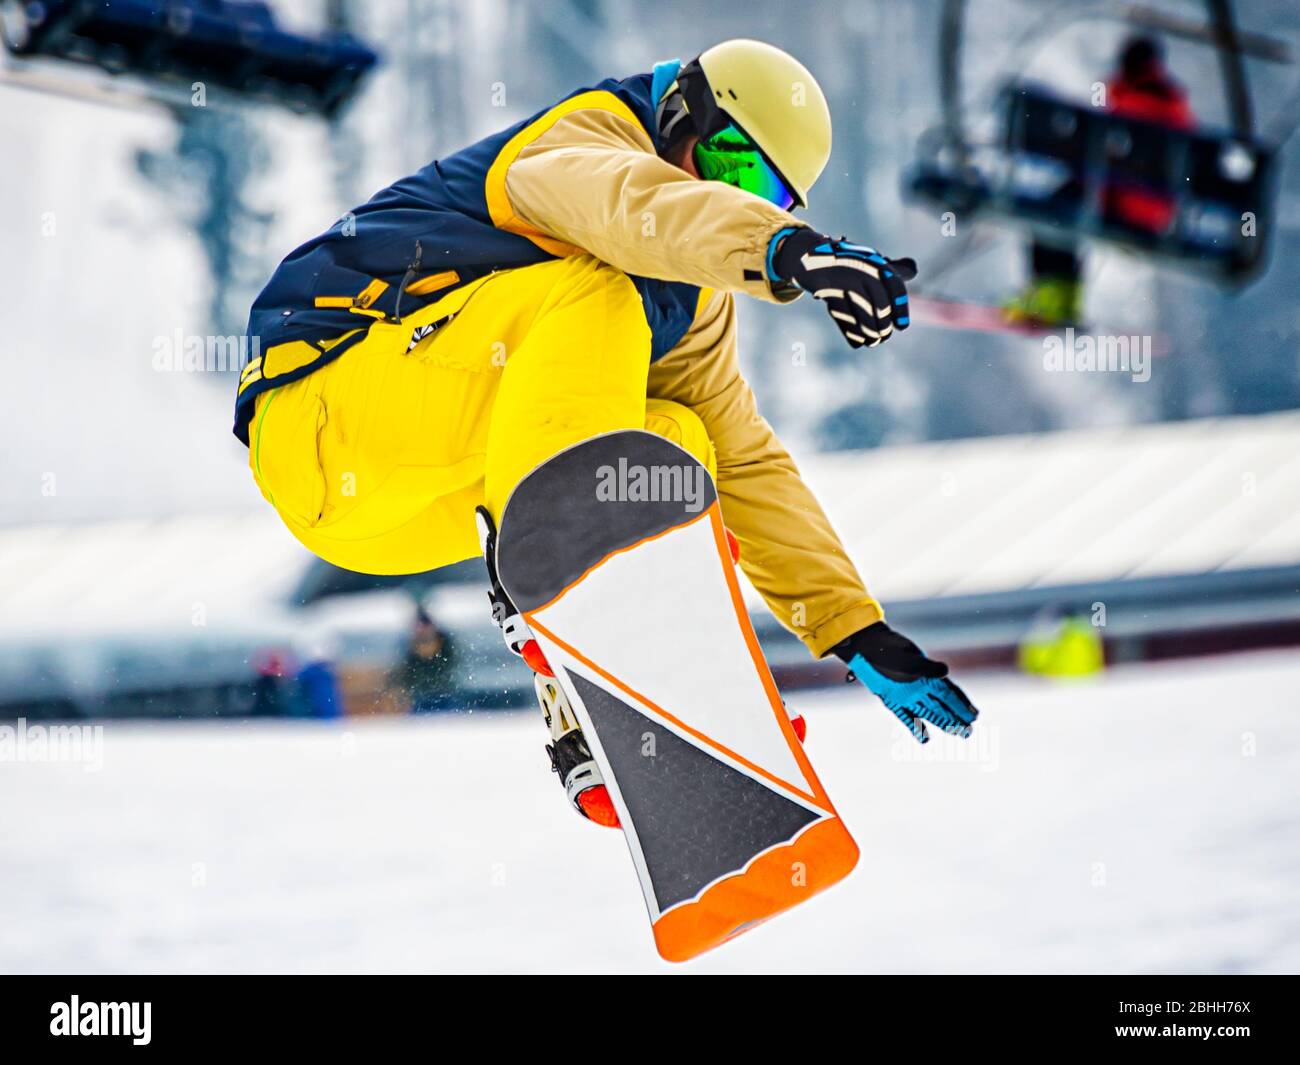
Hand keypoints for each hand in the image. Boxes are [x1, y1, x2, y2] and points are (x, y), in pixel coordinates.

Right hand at [771, 227, 915, 348]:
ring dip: (870, 333)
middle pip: (881, 305)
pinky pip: (844, 317)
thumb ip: (894, 268)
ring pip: (863, 313)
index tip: (902, 327)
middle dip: (883, 325)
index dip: (900, 309)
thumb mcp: (871, 260)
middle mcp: (862, 268)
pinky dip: (852, 333)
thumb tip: (913, 270)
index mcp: (876, 262)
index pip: (896, 286)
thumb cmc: (848, 263)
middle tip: (883, 335)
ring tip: (873, 340)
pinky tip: (858, 342)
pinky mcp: (828, 290)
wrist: (812, 257)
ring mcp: (844, 280)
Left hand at [832, 622, 977, 743]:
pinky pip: (906, 717)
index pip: (948, 694)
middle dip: (956, 718)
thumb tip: (946, 671)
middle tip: (969, 731)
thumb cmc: (888, 650)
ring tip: (957, 733)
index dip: (961, 705)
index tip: (973, 716)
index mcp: (926, 676)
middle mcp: (919, 687)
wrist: (865, 646)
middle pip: (942, 706)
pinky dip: (915, 727)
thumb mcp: (908, 658)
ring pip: (929, 712)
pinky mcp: (891, 700)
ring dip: (943, 723)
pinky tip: (924, 739)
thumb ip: (927, 668)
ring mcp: (905, 694)